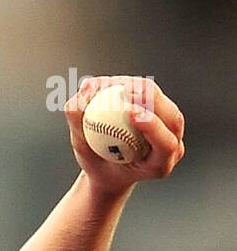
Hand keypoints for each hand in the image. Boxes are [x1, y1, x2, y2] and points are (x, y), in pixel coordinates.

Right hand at [64, 75, 184, 196]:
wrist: (107, 166)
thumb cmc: (95, 163)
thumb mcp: (81, 150)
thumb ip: (78, 123)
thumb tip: (82, 92)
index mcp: (159, 166)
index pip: (166, 145)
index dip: (152, 126)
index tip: (129, 111)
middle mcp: (172, 147)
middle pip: (172, 118)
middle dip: (151, 99)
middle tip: (123, 90)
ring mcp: (171, 129)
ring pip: (164, 102)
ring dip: (141, 88)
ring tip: (114, 85)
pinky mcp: (163, 111)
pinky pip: (154, 93)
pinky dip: (134, 85)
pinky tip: (113, 83)